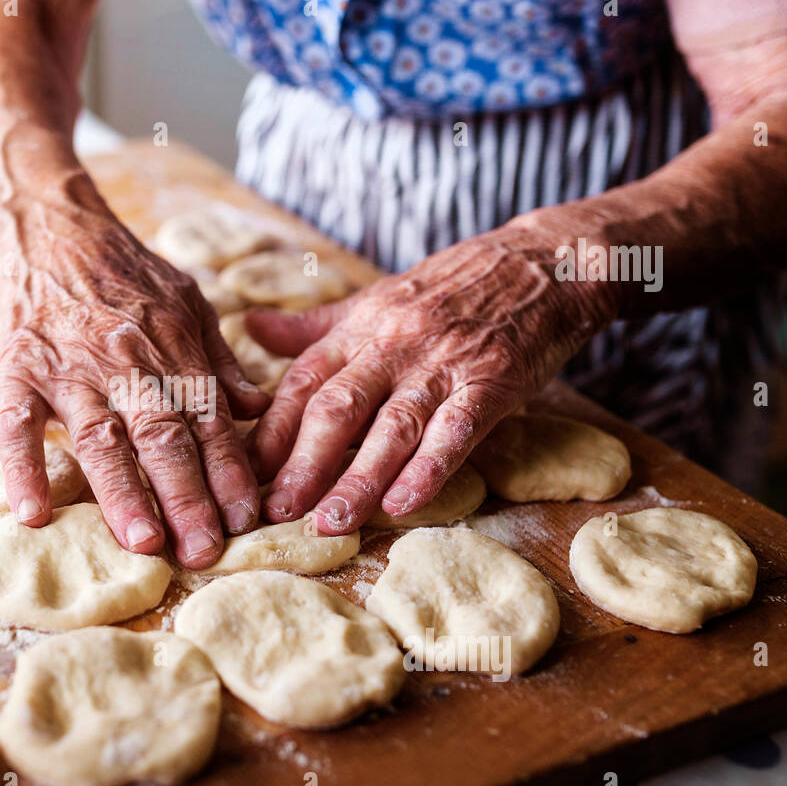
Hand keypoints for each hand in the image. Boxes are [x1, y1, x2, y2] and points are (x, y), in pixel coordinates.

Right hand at [0, 199, 270, 567]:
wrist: (49, 225)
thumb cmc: (125, 271)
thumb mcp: (187, 300)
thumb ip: (220, 358)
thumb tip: (257, 409)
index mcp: (172, 347)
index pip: (210, 420)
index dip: (229, 472)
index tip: (247, 520)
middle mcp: (125, 361)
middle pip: (163, 436)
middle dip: (188, 497)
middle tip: (204, 552)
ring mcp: (68, 367)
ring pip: (101, 437)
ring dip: (123, 493)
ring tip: (144, 542)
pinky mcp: (17, 368)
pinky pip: (16, 423)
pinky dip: (22, 468)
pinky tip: (32, 514)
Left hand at [244, 225, 618, 533]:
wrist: (542, 262)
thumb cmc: (451, 288)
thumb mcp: (376, 298)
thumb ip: (314, 325)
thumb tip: (251, 326)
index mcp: (359, 328)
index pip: (301, 383)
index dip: (270, 432)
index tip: (244, 474)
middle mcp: (393, 345)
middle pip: (335, 409)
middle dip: (302, 464)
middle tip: (275, 511)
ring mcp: (443, 364)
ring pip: (391, 427)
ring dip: (358, 479)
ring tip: (329, 522)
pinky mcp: (493, 381)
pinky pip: (456, 429)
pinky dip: (429, 469)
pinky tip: (403, 504)